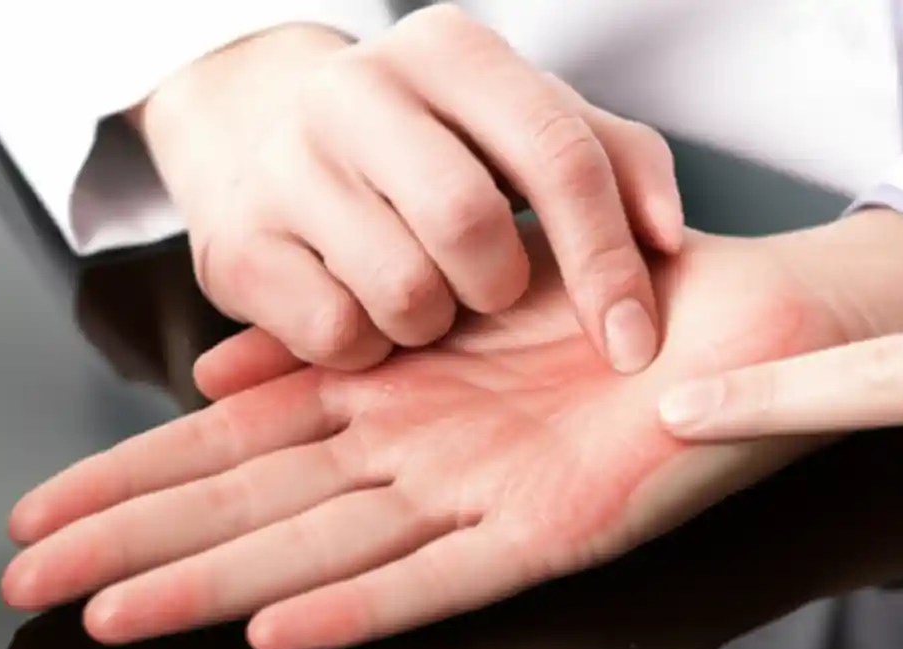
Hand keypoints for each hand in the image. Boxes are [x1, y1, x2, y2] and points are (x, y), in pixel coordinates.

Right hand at [1, 222, 887, 648]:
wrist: (752, 319)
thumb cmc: (619, 296)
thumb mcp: (464, 297)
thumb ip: (348, 333)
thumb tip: (222, 366)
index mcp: (399, 404)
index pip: (242, 444)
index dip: (142, 476)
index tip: (50, 506)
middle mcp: (420, 462)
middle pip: (257, 505)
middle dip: (141, 541)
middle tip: (29, 576)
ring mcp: (478, 503)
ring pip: (324, 552)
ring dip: (217, 586)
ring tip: (111, 618)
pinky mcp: (550, 532)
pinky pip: (440, 577)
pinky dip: (361, 604)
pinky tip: (278, 625)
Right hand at [130, 5, 681, 374]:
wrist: (269, 135)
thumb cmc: (435, 142)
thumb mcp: (528, 126)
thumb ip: (617, 162)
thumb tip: (668, 241)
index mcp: (451, 50)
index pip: (558, 157)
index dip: (607, 262)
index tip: (634, 343)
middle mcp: (357, 89)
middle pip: (470, 227)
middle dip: (499, 286)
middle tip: (488, 287)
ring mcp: (284, 163)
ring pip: (404, 295)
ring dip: (433, 320)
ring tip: (420, 288)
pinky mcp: (233, 244)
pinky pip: (336, 335)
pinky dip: (369, 344)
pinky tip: (361, 304)